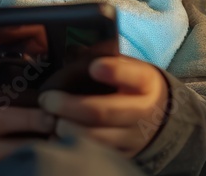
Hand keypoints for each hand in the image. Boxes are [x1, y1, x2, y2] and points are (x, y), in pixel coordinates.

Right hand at [0, 97, 54, 175]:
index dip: (34, 119)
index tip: (57, 117)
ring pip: (15, 167)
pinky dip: (25, 170)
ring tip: (61, 148)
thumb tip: (42, 94)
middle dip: (44, 142)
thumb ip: (2, 103)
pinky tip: (40, 161)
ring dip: (38, 158)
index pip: (6, 120)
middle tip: (69, 134)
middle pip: (16, 148)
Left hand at [38, 56, 168, 156]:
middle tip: (47, 99)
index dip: (114, 71)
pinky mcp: (123, 154)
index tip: (94, 67)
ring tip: (50, 119)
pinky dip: (71, 144)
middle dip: (70, 106)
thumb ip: (106, 58)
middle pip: (103, 111)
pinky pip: (94, 152)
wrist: (158, 116)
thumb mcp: (129, 68)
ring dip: (67, 127)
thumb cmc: (132, 86)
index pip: (135, 76)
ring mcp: (133, 136)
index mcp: (146, 82)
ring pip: (95, 136)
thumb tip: (72, 50)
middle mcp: (144, 111)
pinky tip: (56, 135)